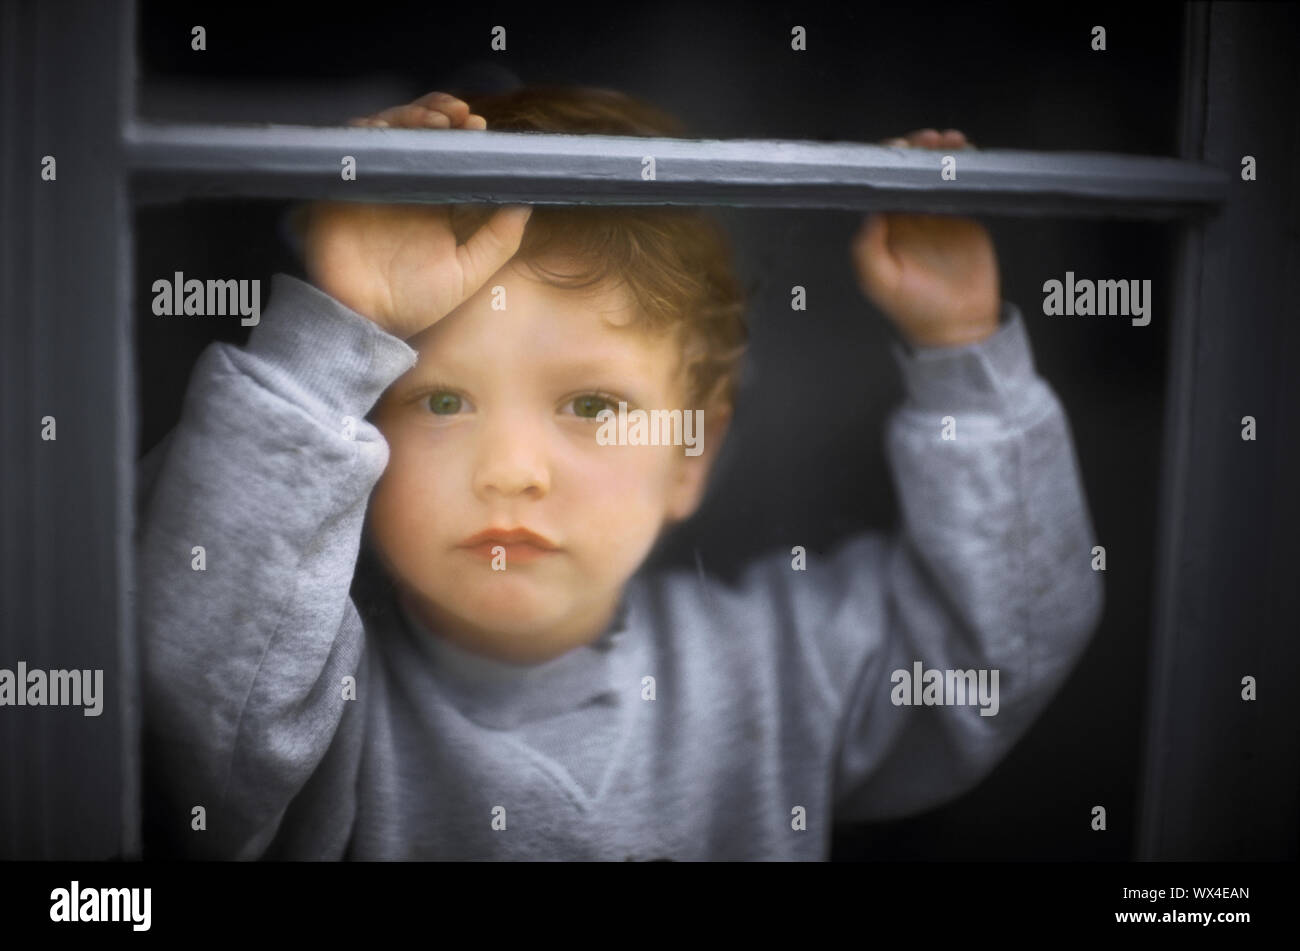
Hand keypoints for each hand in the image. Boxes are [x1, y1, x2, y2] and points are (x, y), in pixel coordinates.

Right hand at [299, 92, 531, 339]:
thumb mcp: (468, 274)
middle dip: (437, 113)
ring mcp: (371, 184)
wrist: (368, 323)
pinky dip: (366, 135)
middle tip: (459, 115)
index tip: (478, 127)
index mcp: (432, 201)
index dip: (460, 132)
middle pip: (416, 131)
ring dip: (408, 117)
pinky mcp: (340, 189)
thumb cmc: (417, 304)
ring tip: (433, 120)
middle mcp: (401, 187)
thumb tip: (526, 203)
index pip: (447, 152)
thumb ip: (498, 240)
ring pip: (386, 132)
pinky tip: (386, 131)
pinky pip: (349, 150)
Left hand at [850, 129, 1000, 347]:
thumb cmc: (915, 309)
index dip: (888, 162)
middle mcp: (908, 215)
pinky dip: (965, 165)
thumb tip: (870, 213)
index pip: (882, 184)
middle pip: (909, 171)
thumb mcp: (882, 283)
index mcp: (884, 226)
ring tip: (951, 141)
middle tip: (928, 140)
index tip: (898, 148)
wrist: (959, 325)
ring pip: (935, 171)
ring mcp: (936, 212)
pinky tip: (968, 153)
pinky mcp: (963, 215)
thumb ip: (867, 251)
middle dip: (917, 149)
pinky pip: (961, 183)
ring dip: (941, 152)